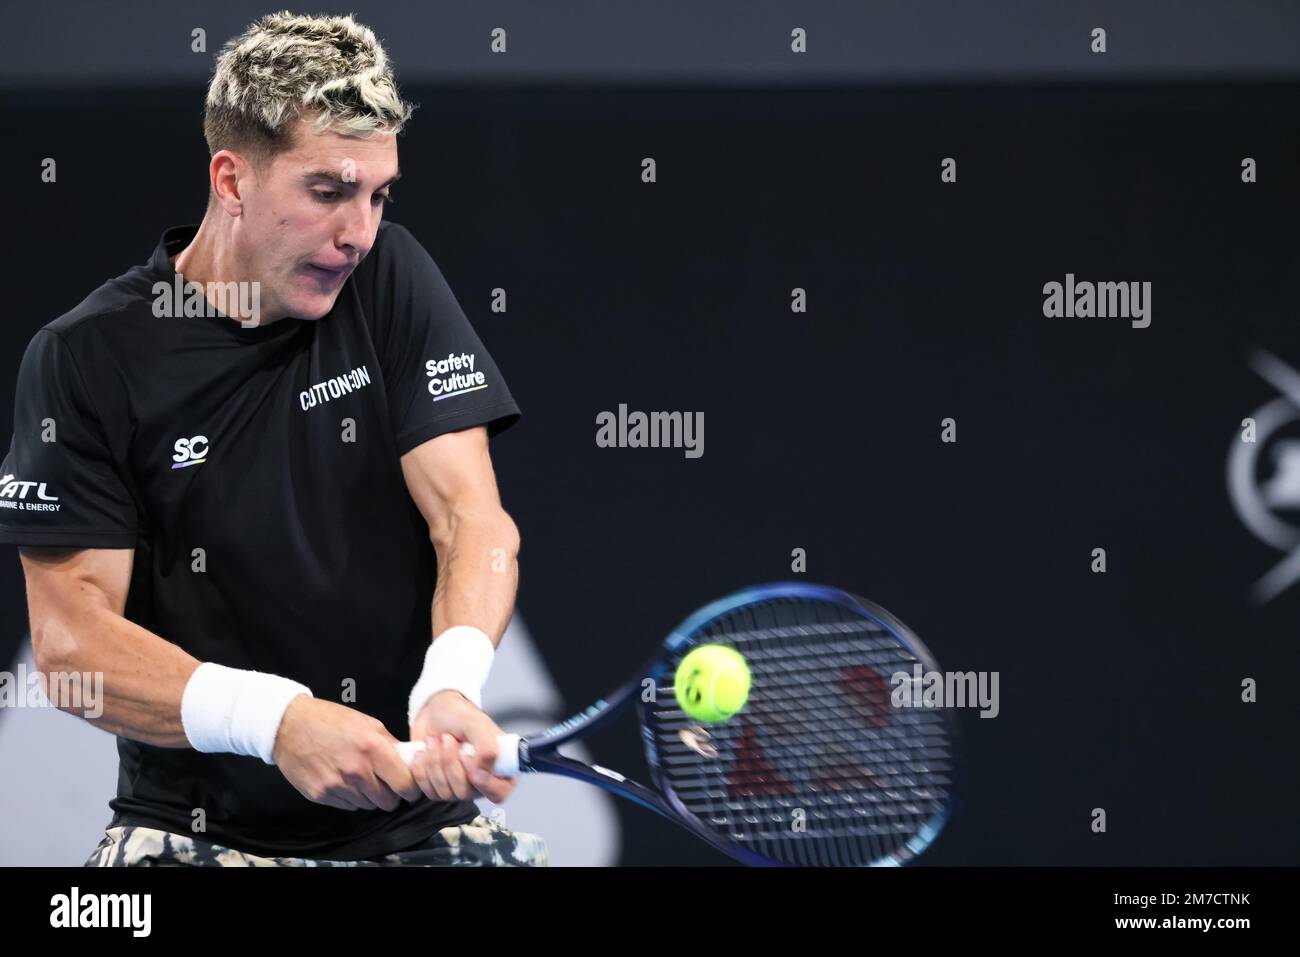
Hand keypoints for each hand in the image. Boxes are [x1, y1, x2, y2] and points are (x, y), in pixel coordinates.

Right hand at [272, 696, 421, 810]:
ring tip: (360, 777)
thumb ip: (390, 744)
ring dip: (369, 796)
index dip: (411, 789)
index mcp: (372, 748)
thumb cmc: (330, 720)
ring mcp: (337, 786)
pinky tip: (342, 780)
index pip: (404, 784)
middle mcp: (356, 770)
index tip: (409, 788)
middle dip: (391, 795)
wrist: (289, 725)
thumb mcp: (367, 723)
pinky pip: (347, 806)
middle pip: (388, 802)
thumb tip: (409, 760)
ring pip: (368, 806)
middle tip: (385, 784)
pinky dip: (350, 798)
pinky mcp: (320, 795)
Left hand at [409, 690, 517, 804]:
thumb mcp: (476, 724)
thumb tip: (482, 772)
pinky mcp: (438, 789)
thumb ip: (487, 747)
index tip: (468, 761)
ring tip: (435, 741)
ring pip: (445, 793)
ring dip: (434, 763)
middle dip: (450, 763)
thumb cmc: (459, 716)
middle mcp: (482, 782)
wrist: (433, 713)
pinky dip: (421, 769)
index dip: (484, 784)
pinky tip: (423, 752)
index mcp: (500, 767)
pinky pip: (428, 791)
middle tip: (448, 739)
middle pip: (465, 793)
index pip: (499, 792)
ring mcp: (460, 788)